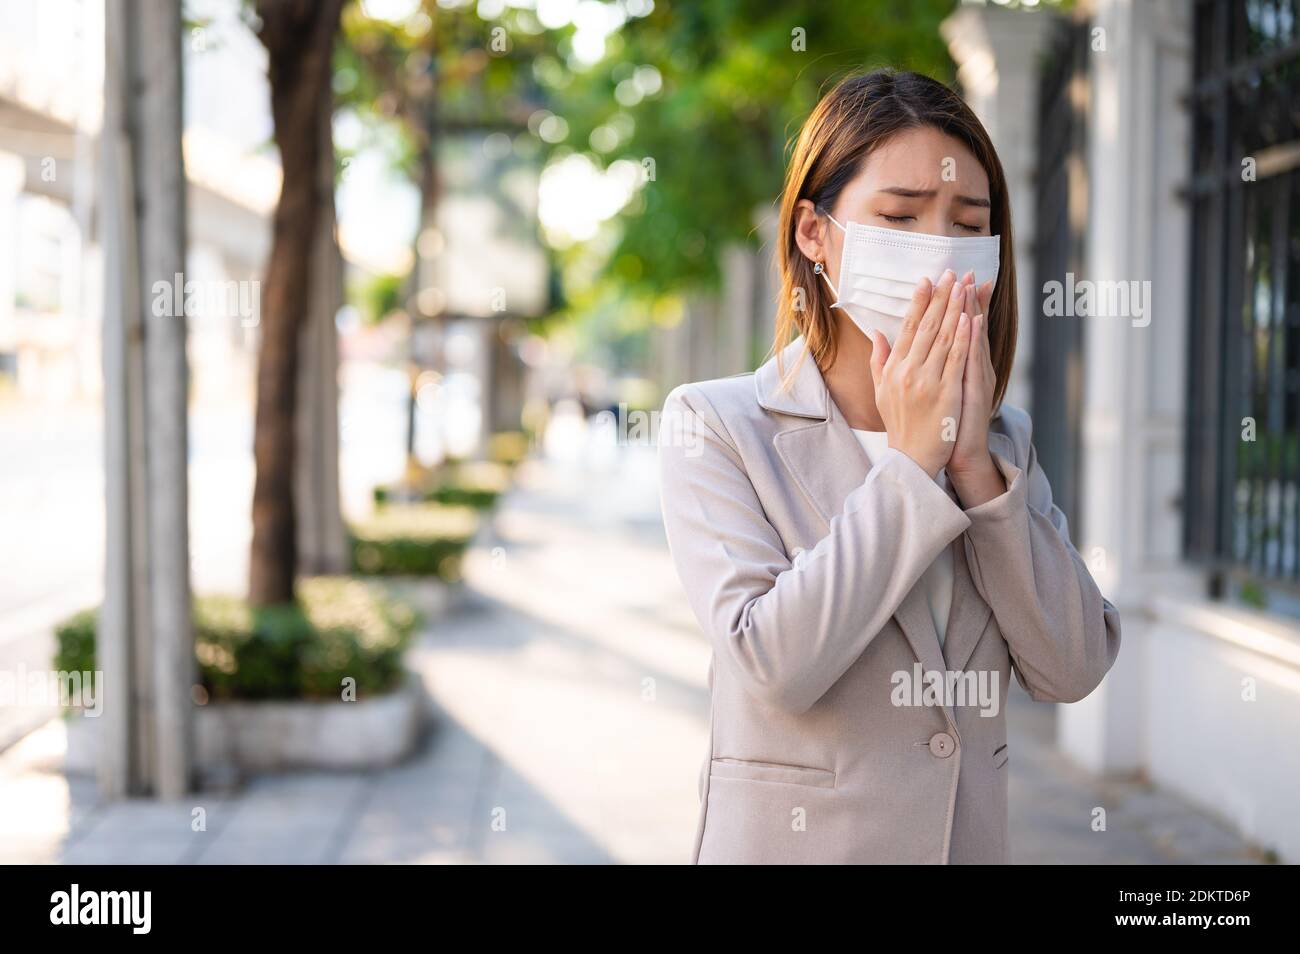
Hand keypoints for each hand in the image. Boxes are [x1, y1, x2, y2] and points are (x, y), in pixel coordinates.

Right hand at [868, 269, 970, 479]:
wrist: (911, 458)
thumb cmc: (900, 425)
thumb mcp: (882, 392)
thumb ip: (879, 361)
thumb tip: (879, 333)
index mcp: (894, 369)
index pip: (908, 328)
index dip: (919, 302)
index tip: (927, 280)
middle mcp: (908, 371)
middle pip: (927, 326)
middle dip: (941, 297)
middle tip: (951, 273)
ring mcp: (927, 381)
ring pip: (944, 337)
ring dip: (955, 308)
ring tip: (964, 285)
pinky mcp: (946, 392)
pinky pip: (956, 358)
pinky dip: (964, 336)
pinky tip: (970, 317)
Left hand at [948, 279, 1005, 505]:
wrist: (958, 452)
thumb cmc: (946, 422)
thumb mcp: (937, 388)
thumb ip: (927, 362)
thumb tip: (912, 339)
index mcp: (959, 365)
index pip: (956, 328)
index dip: (956, 304)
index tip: (955, 278)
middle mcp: (971, 368)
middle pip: (967, 327)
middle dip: (965, 299)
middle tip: (966, 272)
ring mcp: (975, 378)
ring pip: (972, 338)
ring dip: (971, 310)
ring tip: (969, 286)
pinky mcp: (974, 391)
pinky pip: (972, 362)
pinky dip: (972, 341)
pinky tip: (972, 321)